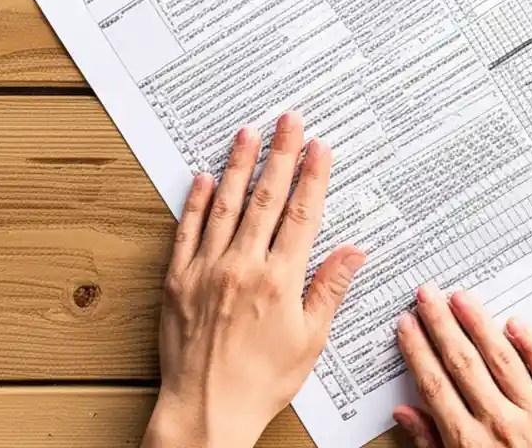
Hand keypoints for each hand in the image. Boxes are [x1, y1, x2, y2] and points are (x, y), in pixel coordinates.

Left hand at [143, 112, 365, 447]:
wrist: (206, 410)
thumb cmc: (262, 381)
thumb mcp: (311, 339)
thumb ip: (329, 288)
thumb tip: (353, 251)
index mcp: (280, 279)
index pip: (302, 214)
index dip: (313, 177)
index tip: (320, 148)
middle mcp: (242, 266)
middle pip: (265, 198)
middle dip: (281, 155)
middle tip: (289, 121)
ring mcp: (206, 270)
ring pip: (224, 205)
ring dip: (237, 165)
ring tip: (247, 134)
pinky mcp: (177, 281)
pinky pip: (186, 231)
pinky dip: (195, 202)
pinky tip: (202, 178)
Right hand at [394, 285, 531, 447]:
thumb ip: (433, 445)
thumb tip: (405, 414)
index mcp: (468, 443)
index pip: (436, 384)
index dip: (418, 350)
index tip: (406, 325)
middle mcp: (500, 425)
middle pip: (463, 364)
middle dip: (440, 324)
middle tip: (427, 295)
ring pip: (502, 359)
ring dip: (478, 324)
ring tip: (462, 298)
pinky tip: (516, 323)